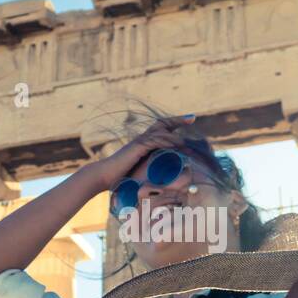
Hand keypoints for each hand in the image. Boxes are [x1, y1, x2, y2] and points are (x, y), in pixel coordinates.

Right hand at [81, 114, 196, 192]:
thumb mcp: (139, 173)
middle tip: (193, 117)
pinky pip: (155, 141)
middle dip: (178, 119)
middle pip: (163, 123)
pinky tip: (177, 145)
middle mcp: (142, 139)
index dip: (174, 124)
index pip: (161, 129)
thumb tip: (161, 180)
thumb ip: (150, 171)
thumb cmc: (119, 178)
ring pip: (161, 132)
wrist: (104, 176)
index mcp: (144, 143)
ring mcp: (140, 142)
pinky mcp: (137, 147)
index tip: (189, 120)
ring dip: (176, 136)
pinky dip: (167, 142)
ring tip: (189, 141)